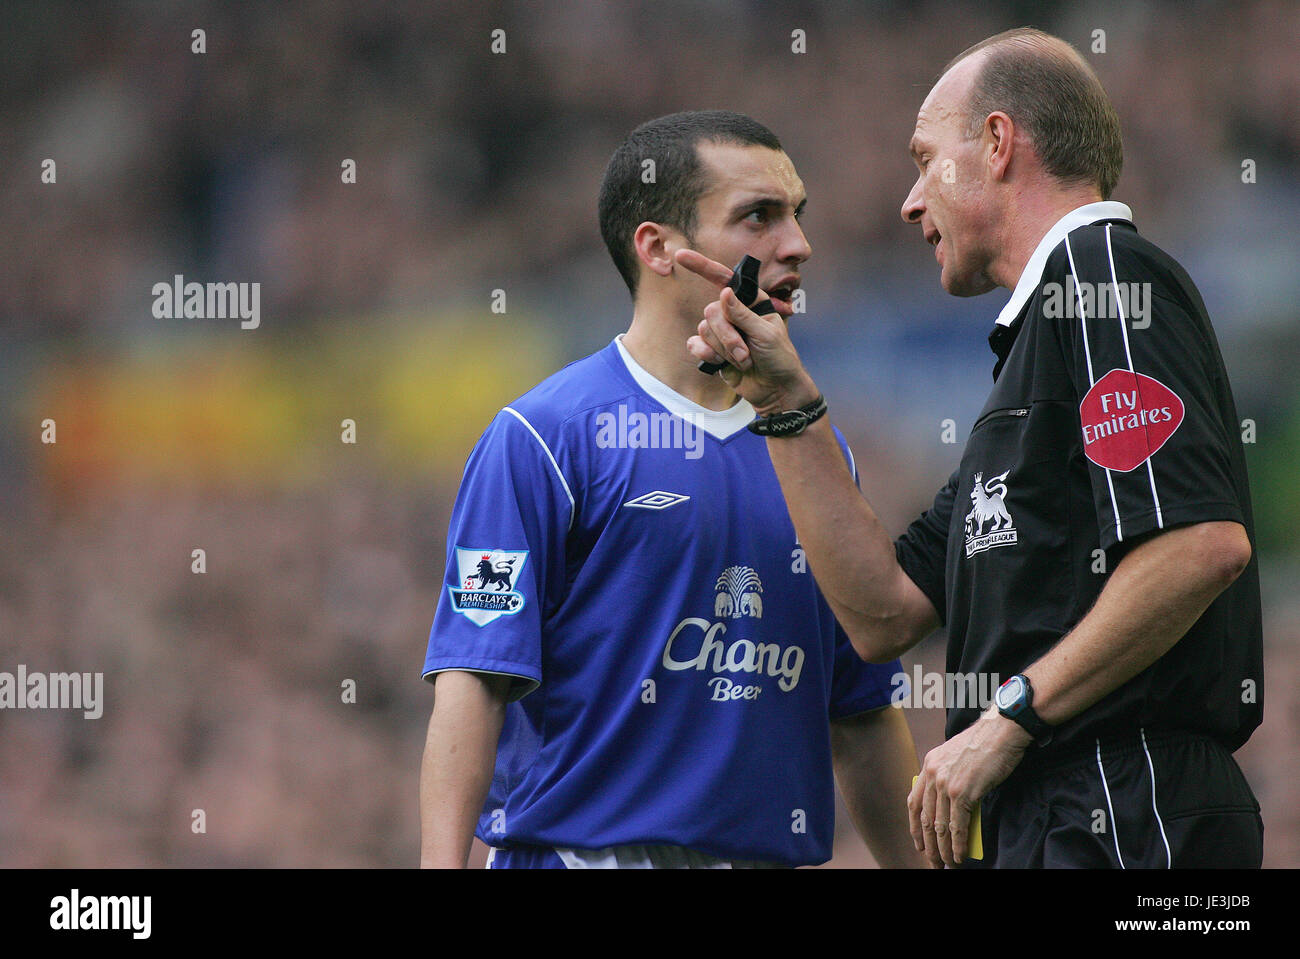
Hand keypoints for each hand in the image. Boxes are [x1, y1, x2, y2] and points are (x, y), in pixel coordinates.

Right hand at [675, 249, 818, 414]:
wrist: (775, 390)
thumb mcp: (767, 333)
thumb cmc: (779, 359)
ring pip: (704, 330)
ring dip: (724, 350)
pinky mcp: (712, 350)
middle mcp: (733, 313)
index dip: (702, 267)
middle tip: (745, 353)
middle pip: (711, 311)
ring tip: (743, 361)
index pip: (724, 279)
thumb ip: (743, 314)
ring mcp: (721, 332)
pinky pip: (695, 345)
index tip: (680, 256)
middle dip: (727, 336)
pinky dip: (708, 355)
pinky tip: (722, 364)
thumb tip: (724, 293)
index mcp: (750, 302)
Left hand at [907, 708, 1031, 866]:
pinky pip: (957, 825)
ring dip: (943, 849)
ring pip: (939, 825)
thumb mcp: (955, 757)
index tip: (919, 843)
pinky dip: (958, 843)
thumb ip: (947, 778)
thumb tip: (950, 809)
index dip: (915, 827)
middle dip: (928, 845)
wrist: (1002, 732)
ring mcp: (946, 784)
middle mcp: (932, 774)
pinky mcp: (963, 792)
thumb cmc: (985, 745)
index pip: (914, 802)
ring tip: (947, 863)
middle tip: (933, 861)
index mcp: (929, 765)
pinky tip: (959, 855)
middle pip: (925, 818)